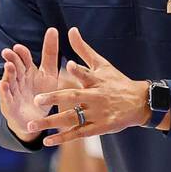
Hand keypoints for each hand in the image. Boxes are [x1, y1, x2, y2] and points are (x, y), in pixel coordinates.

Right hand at [0, 27, 59, 142]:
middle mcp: (18, 80)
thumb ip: (50, 53)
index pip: (23, 59)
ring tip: (8, 66)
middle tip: (8, 52)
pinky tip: (3, 85)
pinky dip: (4, 91)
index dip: (21, 53)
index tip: (18, 47)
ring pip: (9, 80)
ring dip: (8, 73)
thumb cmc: (41, 95)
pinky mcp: (10, 106)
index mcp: (27, 71)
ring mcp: (13, 92)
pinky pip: (6, 97)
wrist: (35, 121)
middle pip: (14, 67)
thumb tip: (52, 29)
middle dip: (11, 59)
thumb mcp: (49, 74)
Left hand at [29, 27, 149, 146]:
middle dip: (55, 99)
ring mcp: (97, 115)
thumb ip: (84, 49)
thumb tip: (71, 30)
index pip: (87, 75)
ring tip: (31, 125)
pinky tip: (48, 141)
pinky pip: (78, 133)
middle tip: (36, 100)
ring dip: (51, 123)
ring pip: (71, 119)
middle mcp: (96, 98)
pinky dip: (63, 138)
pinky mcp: (98, 128)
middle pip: (74, 98)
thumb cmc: (117, 82)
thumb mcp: (103, 64)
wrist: (139, 103)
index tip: (68, 66)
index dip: (79, 71)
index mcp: (97, 81)